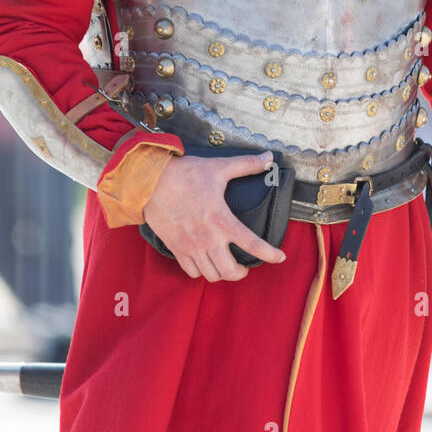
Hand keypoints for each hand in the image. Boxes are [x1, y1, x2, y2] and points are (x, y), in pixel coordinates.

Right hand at [143, 150, 286, 282]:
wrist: (151, 182)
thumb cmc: (186, 174)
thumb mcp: (219, 167)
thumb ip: (246, 164)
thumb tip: (268, 157)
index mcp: (222, 220)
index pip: (252, 244)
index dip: (269, 254)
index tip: (279, 257)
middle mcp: (208, 238)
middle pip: (230, 271)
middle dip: (241, 273)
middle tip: (244, 266)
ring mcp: (191, 246)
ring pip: (211, 275)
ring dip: (222, 273)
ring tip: (226, 266)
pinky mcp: (176, 248)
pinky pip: (191, 271)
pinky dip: (201, 271)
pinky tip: (205, 262)